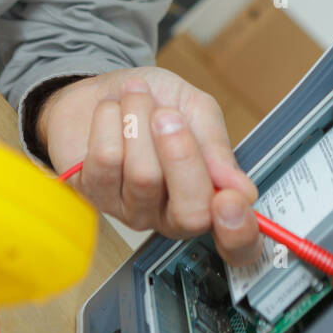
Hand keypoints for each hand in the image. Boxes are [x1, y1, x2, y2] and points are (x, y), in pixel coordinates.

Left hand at [37, 66, 263, 266]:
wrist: (105, 88)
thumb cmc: (156, 102)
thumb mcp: (197, 110)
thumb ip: (216, 145)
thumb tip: (240, 189)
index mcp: (208, 198)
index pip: (237, 244)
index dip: (239, 232)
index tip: (230, 199)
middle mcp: (170, 215)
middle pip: (190, 212)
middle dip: (181, 155)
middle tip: (168, 115)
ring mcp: (130, 210)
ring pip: (144, 177)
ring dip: (138, 122)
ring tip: (137, 98)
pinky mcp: (92, 195)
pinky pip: (106, 160)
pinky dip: (109, 122)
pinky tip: (111, 112)